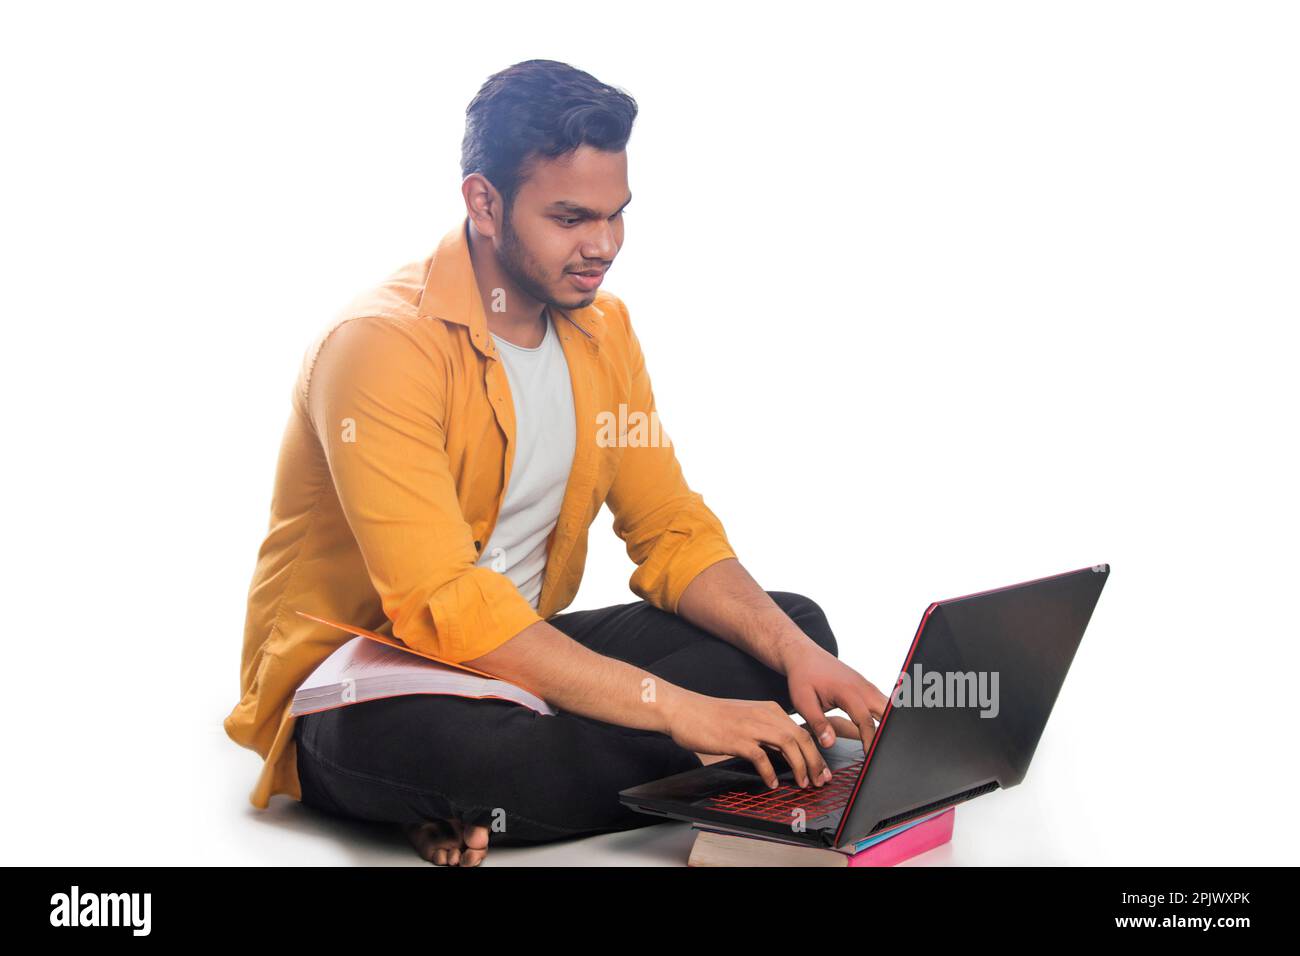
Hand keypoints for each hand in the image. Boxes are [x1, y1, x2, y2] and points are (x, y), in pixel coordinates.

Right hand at [664, 690, 831, 789]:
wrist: (685, 710)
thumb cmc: (713, 716)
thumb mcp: (747, 717)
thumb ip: (766, 731)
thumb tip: (784, 753)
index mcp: (769, 709)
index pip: (801, 731)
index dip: (815, 752)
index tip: (821, 769)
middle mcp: (764, 715)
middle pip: (801, 738)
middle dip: (814, 761)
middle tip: (819, 780)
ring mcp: (751, 726)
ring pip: (788, 744)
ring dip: (799, 766)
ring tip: (802, 783)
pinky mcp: (736, 739)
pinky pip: (761, 757)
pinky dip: (770, 772)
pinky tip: (771, 783)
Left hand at [782, 642, 889, 750]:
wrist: (804, 656)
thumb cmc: (803, 676)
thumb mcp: (802, 701)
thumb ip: (817, 723)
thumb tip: (829, 743)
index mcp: (848, 692)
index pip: (866, 721)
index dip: (870, 742)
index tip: (871, 758)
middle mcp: (863, 687)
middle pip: (887, 714)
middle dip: (889, 734)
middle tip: (886, 753)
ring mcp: (867, 686)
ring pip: (889, 707)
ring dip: (890, 725)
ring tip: (887, 746)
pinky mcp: (867, 687)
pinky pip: (884, 703)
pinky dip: (887, 717)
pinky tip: (884, 731)